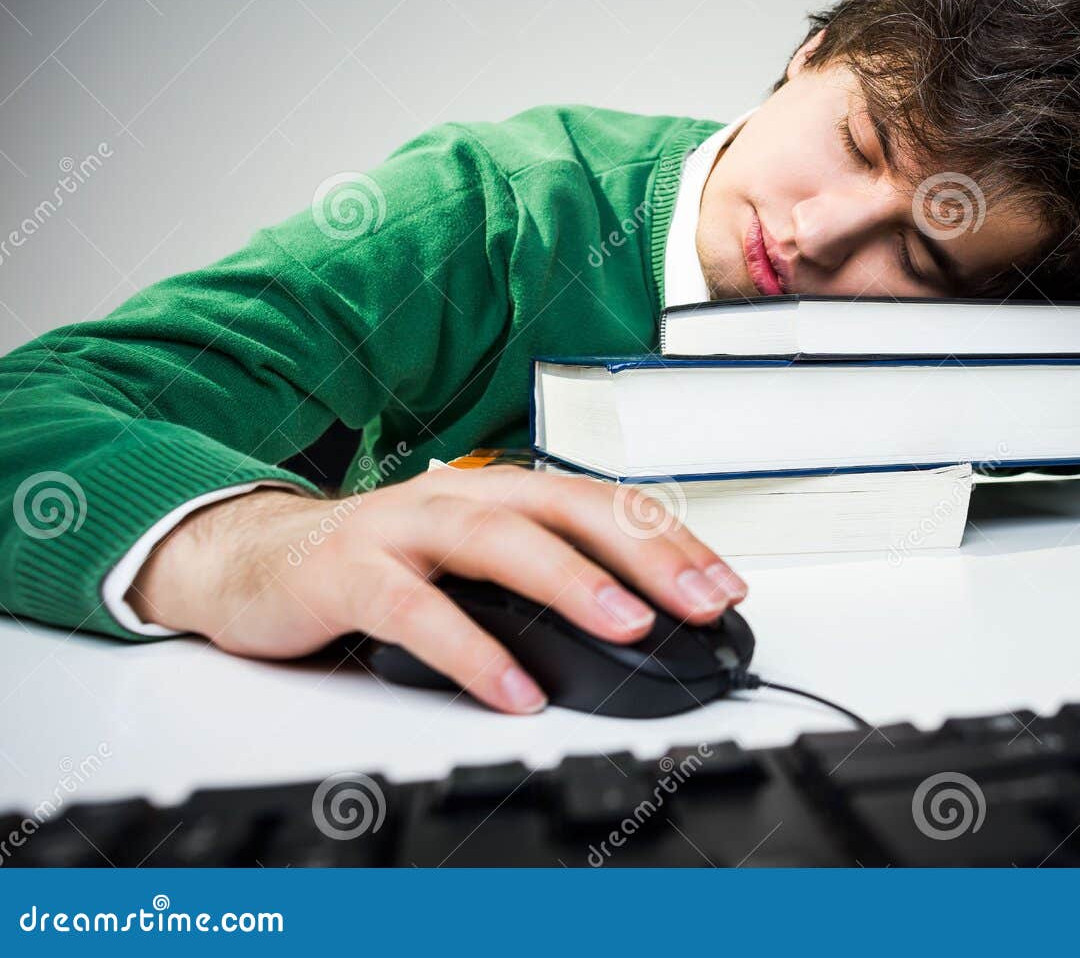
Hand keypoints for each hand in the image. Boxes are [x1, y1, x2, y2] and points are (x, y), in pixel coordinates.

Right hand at [130, 467, 746, 712]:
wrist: (253, 560)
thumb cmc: (379, 562)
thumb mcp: (473, 563)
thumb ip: (539, 579)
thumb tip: (638, 622)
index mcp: (501, 491)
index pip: (604, 504)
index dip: (671, 540)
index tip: (727, 585)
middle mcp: (461, 493)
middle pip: (568, 508)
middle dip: (646, 553)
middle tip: (703, 600)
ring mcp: (403, 527)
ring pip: (497, 540)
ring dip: (571, 581)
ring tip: (629, 625)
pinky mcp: (347, 572)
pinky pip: (416, 610)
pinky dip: (470, 651)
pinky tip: (512, 687)